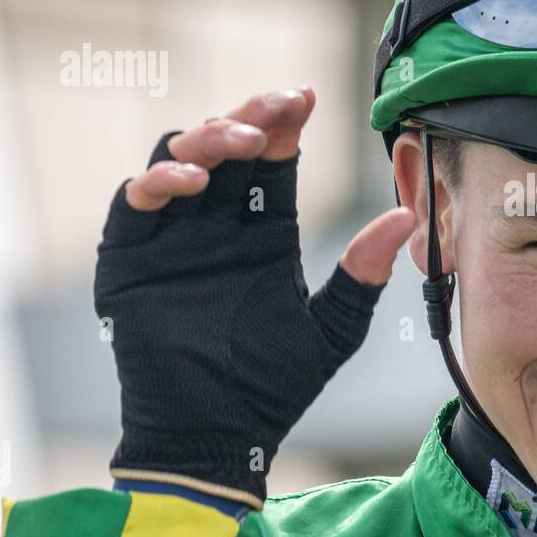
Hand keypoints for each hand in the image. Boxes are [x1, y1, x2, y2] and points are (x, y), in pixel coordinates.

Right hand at [93, 88, 416, 506]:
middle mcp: (216, 226)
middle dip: (249, 115)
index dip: (285, 124)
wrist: (217, 438)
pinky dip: (158, 182)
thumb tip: (406, 216)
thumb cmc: (274, 387)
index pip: (272, 159)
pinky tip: (191, 184)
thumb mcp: (332, 328)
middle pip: (224, 145)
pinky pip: (133, 203)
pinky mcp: (130, 261)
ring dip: (205, 138)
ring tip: (238, 142)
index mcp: (262, 232)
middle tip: (276, 107)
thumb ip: (364, 273)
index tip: (307, 98)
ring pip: (177, 159)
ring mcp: (172, 239)